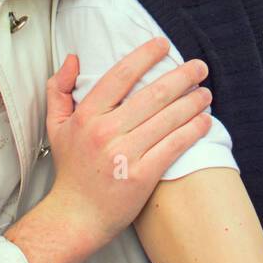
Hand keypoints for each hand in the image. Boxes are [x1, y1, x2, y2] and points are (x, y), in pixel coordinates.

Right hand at [42, 37, 211, 249]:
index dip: (145, 56)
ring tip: (206, 93)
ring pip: (167, 119)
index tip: (163, 45)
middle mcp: (105, 132)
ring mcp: (124, 155)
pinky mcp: (141, 177)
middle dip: (182, 77)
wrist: (76, 216)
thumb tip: (74, 58)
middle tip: (199, 67)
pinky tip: (204, 121)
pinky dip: (192, 131)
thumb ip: (59, 89)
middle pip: (152, 95)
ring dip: (193, 102)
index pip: (120, 76)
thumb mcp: (56, 126)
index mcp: (86, 116)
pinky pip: (173, 146)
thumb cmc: (71, 170)